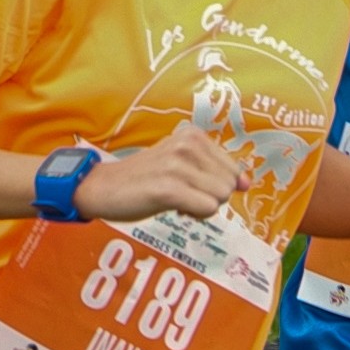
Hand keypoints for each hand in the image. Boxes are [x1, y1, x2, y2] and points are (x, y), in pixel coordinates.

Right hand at [70, 127, 251, 222]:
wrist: (103, 188)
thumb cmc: (144, 178)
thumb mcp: (181, 164)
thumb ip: (215, 170)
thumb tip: (247, 183)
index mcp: (192, 135)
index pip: (233, 171)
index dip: (213, 185)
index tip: (189, 184)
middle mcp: (187, 145)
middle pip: (229, 185)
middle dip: (210, 197)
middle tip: (180, 193)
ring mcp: (177, 165)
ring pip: (220, 198)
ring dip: (200, 207)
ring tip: (174, 199)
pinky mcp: (168, 188)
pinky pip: (206, 209)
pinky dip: (194, 214)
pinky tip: (173, 207)